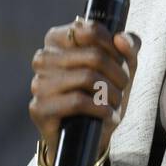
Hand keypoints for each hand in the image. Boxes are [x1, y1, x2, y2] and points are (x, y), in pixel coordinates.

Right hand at [30, 17, 141, 162]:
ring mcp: (38, 82)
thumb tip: (121, 38)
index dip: (114, 47)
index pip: (90, 30)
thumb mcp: (120, 66)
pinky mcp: (40, 108)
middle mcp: (43, 58)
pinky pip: (78, 102)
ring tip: (116, 103)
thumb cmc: (102, 93)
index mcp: (57, 40)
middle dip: (118, 73)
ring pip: (87, 77)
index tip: (122, 62)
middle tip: (123, 88)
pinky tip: (107, 115)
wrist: (88, 135)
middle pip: (94, 55)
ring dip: (112, 93)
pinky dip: (101, 108)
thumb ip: (127, 46)